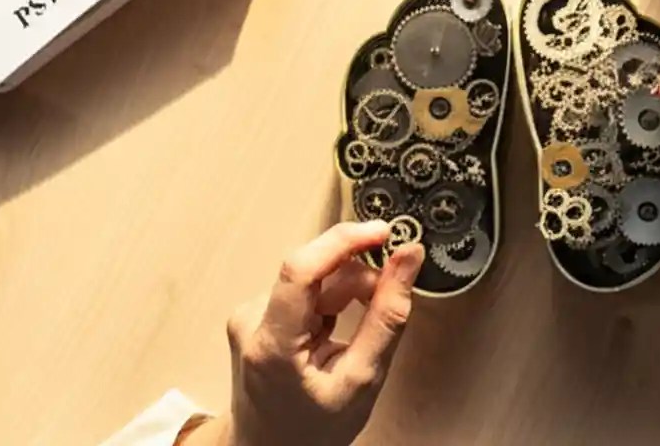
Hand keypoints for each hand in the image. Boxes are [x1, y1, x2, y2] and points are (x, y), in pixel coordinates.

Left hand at [187, 221, 424, 445]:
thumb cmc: (309, 431)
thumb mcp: (362, 380)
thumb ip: (388, 317)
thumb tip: (408, 259)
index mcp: (272, 344)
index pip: (301, 268)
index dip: (346, 241)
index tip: (385, 233)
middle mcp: (251, 322)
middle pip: (316, 270)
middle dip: (360, 276)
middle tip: (389, 298)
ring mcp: (251, 316)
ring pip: (316, 278)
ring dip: (348, 292)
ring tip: (356, 335)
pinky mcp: (258, 313)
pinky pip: (307, 289)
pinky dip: (332, 302)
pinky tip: (336, 332)